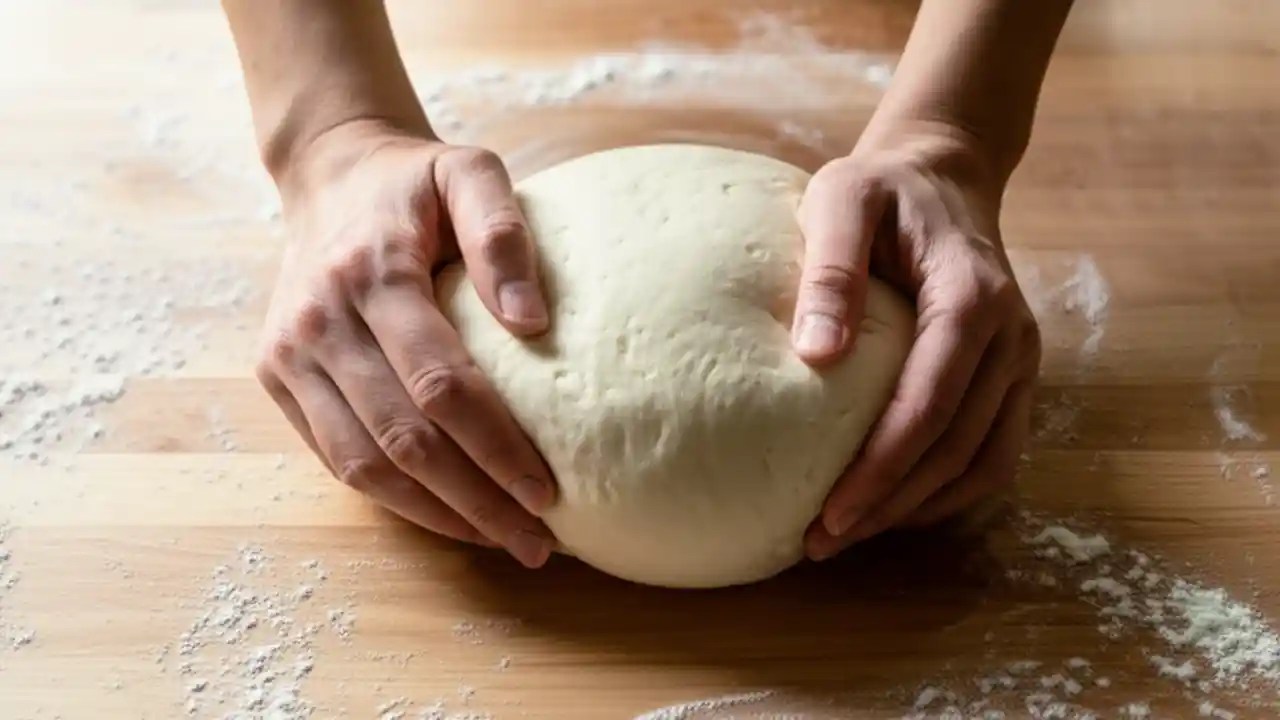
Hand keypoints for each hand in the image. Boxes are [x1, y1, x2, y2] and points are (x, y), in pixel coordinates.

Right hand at [255, 120, 557, 567]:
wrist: (327, 172)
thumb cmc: (414, 183)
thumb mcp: (469, 173)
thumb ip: (503, 234)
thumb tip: (533, 324)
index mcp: (371, 273)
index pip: (440, 382)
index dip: (495, 445)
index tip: (547, 489)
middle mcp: (320, 321)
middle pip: (403, 438)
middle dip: (475, 499)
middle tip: (537, 540)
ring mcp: (289, 354)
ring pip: (363, 463)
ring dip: (436, 514)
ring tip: (500, 540)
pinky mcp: (276, 376)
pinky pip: (335, 458)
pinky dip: (394, 497)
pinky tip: (447, 515)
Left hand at [793, 124, 1041, 559]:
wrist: (941, 175)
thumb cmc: (881, 188)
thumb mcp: (840, 200)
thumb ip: (831, 269)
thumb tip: (816, 355)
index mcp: (971, 298)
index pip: (930, 405)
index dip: (882, 468)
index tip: (828, 512)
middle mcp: (1010, 337)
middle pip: (957, 447)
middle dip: (890, 504)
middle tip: (821, 541)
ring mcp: (1018, 360)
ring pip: (982, 461)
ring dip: (918, 508)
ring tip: (849, 534)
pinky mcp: (1011, 374)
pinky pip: (992, 450)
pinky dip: (946, 490)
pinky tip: (892, 505)